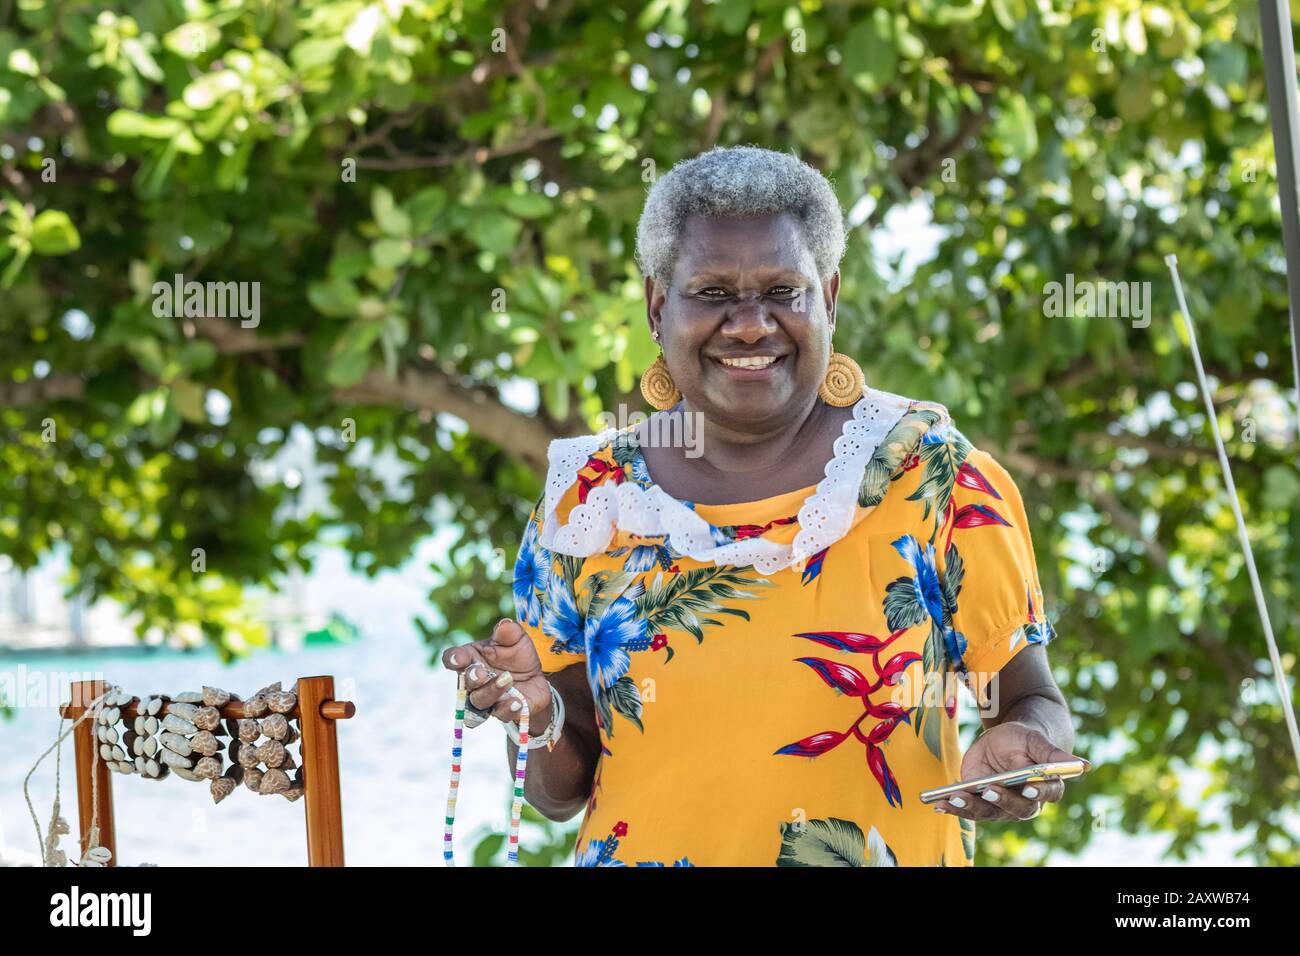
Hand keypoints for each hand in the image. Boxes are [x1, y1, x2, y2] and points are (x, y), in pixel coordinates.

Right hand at [440, 619, 553, 727]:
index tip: (459, 658)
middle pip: (465, 683)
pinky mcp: (504, 711)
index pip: (453, 659)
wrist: (535, 679)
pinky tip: (518, 701)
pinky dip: (508, 709)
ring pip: (480, 701)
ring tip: (508, 680)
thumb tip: (505, 625)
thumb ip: (509, 632)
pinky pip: (502, 714)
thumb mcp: (517, 639)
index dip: (453, 659)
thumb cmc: (517, 655)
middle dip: (473, 678)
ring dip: (492, 691)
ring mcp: (487, 699)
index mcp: (471, 658)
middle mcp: (474, 682)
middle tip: (482, 672)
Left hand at [933, 721, 1087, 822]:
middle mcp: (1026, 803)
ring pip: (989, 812)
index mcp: (1046, 787)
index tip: (1028, 788)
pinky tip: (938, 803)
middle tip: (987, 790)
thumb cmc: (1026, 738)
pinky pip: (970, 810)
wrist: (1008, 740)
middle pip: (1015, 808)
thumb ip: (1053, 754)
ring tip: (952, 798)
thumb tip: (1084, 765)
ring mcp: (1003, 806)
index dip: (1036, 793)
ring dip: (970, 807)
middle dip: (1000, 799)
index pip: (1044, 794)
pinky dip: (954, 807)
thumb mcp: (1034, 740)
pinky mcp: (983, 804)